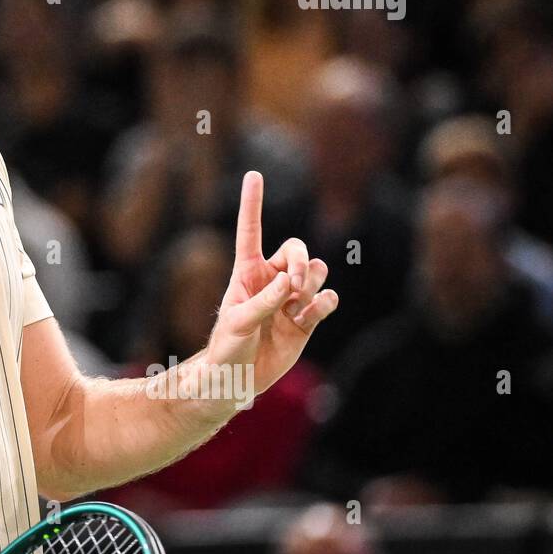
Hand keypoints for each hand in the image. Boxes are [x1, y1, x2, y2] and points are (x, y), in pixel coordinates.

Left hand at [206, 171, 337, 398]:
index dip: (253, 203)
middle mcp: (272, 280)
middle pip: (296, 250)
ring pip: (317, 273)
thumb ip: (264, 301)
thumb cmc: (226, 347)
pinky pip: (326, 301)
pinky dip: (324, 303)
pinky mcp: (306, 320)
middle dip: (301, 260)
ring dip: (312, 282)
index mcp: (247, 272)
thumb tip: (291, 282)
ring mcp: (291, 299)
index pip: (252, 231)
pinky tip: (311, 313)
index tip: (254, 174)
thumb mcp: (239, 323)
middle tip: (295, 282)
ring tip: (297, 303)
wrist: (237, 379)